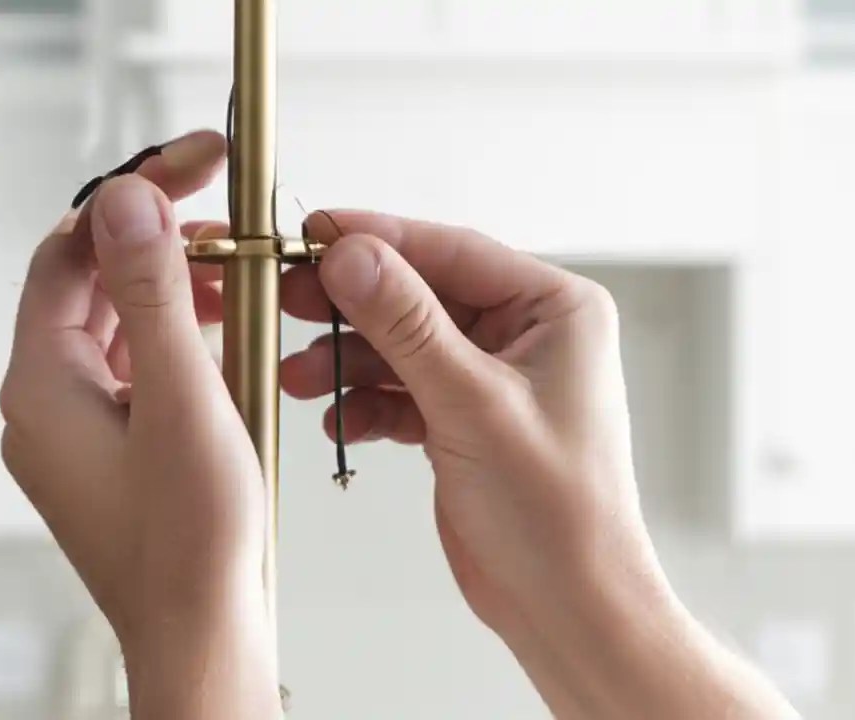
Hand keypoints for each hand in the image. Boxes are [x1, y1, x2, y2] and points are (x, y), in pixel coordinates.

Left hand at [0, 131, 280, 718]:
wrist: (203, 635)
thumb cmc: (193, 542)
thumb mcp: (183, 400)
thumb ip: (153, 295)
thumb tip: (128, 202)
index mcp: (43, 383)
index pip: (70, 251)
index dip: (132, 196)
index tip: (194, 163)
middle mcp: (46, 402)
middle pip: (90, 284)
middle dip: (159, 240)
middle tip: (225, 212)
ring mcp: (77, 431)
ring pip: (116, 327)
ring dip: (174, 289)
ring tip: (238, 272)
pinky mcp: (111, 452)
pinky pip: (136, 370)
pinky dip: (179, 341)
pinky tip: (228, 340)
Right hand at [281, 212, 795, 718]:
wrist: (567, 605)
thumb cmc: (555, 511)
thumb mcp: (472, 404)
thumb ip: (407, 323)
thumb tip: (350, 254)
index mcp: (555, 309)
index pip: (453, 251)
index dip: (378, 240)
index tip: (311, 234)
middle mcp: (527, 334)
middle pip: (421, 294)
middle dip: (353, 304)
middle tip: (287, 300)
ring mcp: (493, 378)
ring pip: (404, 345)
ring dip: (349, 360)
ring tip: (298, 377)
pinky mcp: (465, 421)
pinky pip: (404, 392)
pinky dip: (366, 404)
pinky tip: (337, 421)